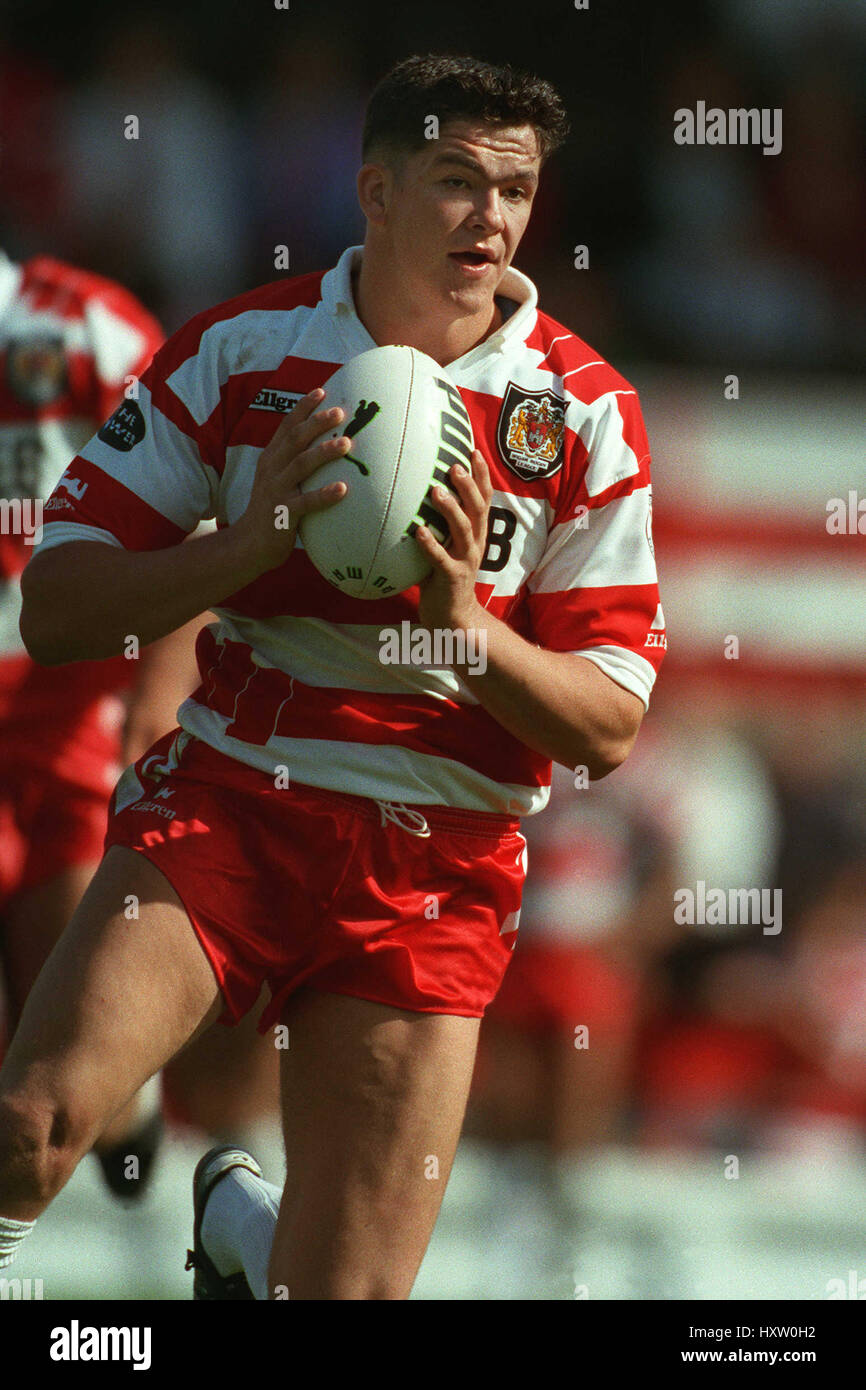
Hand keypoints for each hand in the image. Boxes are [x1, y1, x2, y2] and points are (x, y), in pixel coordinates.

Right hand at [232, 388, 350, 572]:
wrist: (248, 543)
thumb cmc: (271, 508)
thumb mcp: (276, 478)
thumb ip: (293, 460)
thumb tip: (322, 442)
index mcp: (270, 458)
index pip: (286, 427)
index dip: (302, 408)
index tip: (321, 391)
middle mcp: (272, 470)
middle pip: (294, 439)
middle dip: (316, 423)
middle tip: (340, 412)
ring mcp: (276, 491)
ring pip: (300, 466)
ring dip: (324, 452)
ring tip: (346, 444)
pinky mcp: (283, 514)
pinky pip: (306, 502)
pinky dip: (324, 495)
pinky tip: (343, 489)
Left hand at [415, 447, 490, 632]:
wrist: (453, 617)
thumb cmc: (442, 577)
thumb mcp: (445, 546)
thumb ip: (436, 523)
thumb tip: (410, 493)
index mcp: (476, 533)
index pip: (484, 498)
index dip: (481, 475)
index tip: (472, 450)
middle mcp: (475, 543)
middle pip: (479, 508)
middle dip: (470, 485)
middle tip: (455, 465)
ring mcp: (465, 560)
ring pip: (464, 530)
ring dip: (452, 509)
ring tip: (437, 491)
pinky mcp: (452, 578)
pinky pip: (441, 558)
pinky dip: (430, 544)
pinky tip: (418, 531)